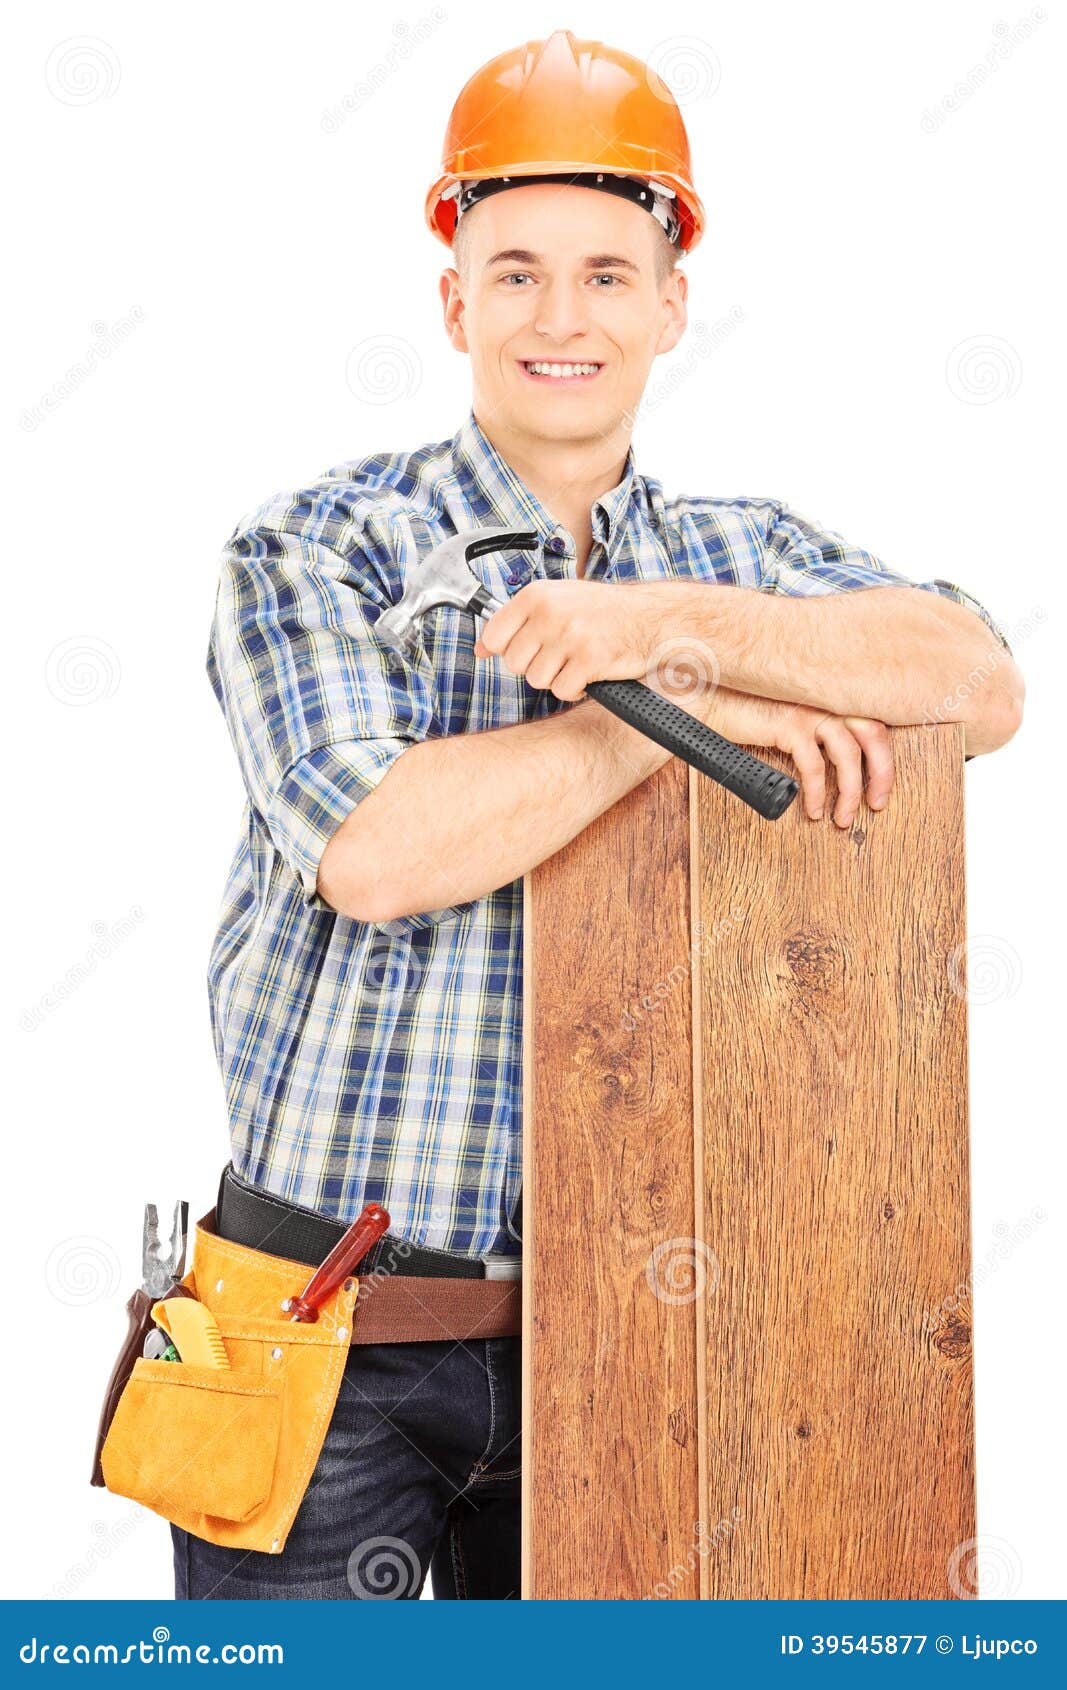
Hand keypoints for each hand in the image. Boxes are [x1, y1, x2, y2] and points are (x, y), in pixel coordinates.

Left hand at [474, 579, 659, 699]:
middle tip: (561, 655)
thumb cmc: (603, 611)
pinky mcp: (590, 659)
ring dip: (557, 678)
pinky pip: (562, 691)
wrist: (651, 618)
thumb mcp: (556, 602)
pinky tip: (588, 673)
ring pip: (536, 680)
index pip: (493, 637)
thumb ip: (518, 622)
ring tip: (576, 662)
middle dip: (536, 666)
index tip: (528, 649)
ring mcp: (570, 636)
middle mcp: (550, 612)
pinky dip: (575, 690)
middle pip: (514, 664)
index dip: (507, 650)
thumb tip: (480, 649)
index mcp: (537, 594)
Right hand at [668, 681, 894, 826]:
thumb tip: (839, 769)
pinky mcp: (790, 724)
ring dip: (850, 792)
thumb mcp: (791, 720)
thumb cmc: (745, 712)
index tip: (879, 789)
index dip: (884, 760)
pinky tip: (813, 809)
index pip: (875, 724)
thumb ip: (816, 733)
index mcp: (831, 695)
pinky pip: (815, 766)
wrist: (707, 700)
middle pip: (873, 735)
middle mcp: (826, 698)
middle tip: (876, 805)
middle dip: (881, 775)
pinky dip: (818, 793)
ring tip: (842, 817)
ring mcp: (809, 709)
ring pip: (848, 754)